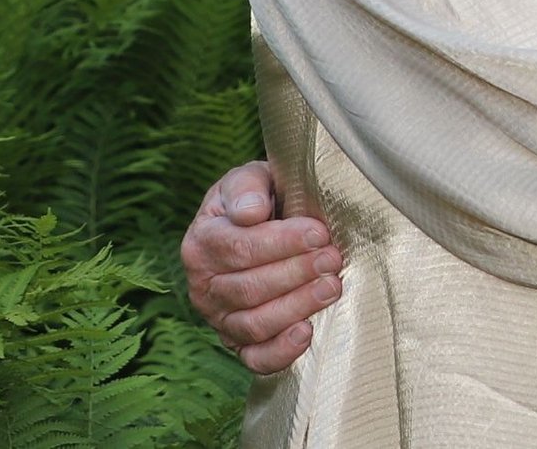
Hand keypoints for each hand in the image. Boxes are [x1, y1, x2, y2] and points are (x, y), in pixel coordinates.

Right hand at [180, 160, 343, 374]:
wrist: (264, 221)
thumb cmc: (261, 198)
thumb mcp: (250, 178)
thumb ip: (247, 187)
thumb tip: (250, 212)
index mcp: (202, 242)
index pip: (239, 248)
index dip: (281, 243)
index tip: (318, 233)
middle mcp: (204, 285)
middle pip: (248, 288)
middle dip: (296, 273)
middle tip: (333, 259)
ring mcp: (220, 318)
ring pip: (254, 323)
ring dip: (297, 306)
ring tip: (332, 287)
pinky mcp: (240, 343)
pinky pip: (255, 358)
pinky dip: (280, 352)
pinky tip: (307, 333)